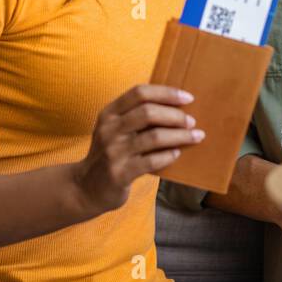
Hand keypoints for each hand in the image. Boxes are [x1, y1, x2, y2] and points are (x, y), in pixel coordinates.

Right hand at [71, 84, 202, 217]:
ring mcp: (113, 152)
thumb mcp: (114, 130)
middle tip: (192, 121)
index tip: (187, 98)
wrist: (85, 188)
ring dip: (180, 135)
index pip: (139, 93)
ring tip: (195, 136)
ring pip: (154, 137)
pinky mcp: (119, 174)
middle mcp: (109, 129)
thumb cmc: (110, 154)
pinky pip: (151, 161)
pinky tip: (177, 154)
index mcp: (109, 113)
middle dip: (175, 115)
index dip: (166, 93)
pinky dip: (168, 156)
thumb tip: (176, 106)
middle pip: (148, 112)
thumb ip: (136, 117)